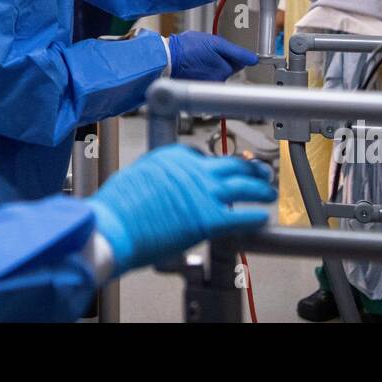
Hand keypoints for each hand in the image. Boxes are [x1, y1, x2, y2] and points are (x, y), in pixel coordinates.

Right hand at [87, 145, 273, 273]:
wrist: (113, 226)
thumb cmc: (116, 208)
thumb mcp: (134, 176)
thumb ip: (156, 177)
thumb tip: (161, 184)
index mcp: (173, 155)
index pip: (202, 155)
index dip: (215, 166)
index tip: (221, 170)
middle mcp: (192, 169)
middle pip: (231, 163)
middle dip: (249, 168)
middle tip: (259, 171)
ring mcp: (203, 192)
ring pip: (243, 185)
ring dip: (260, 188)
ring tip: (268, 192)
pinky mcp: (209, 218)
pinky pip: (241, 215)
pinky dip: (255, 217)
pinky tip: (262, 218)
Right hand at [167, 31, 257, 81]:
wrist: (167, 58)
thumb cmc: (187, 48)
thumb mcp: (215, 42)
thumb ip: (236, 52)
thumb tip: (254, 60)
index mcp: (224, 70)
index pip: (240, 62)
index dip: (235, 54)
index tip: (229, 52)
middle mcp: (218, 81)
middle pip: (229, 67)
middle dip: (222, 59)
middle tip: (208, 51)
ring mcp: (208, 84)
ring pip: (218, 71)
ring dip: (212, 64)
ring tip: (200, 57)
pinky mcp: (199, 86)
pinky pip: (207, 76)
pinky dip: (203, 70)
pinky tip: (195, 64)